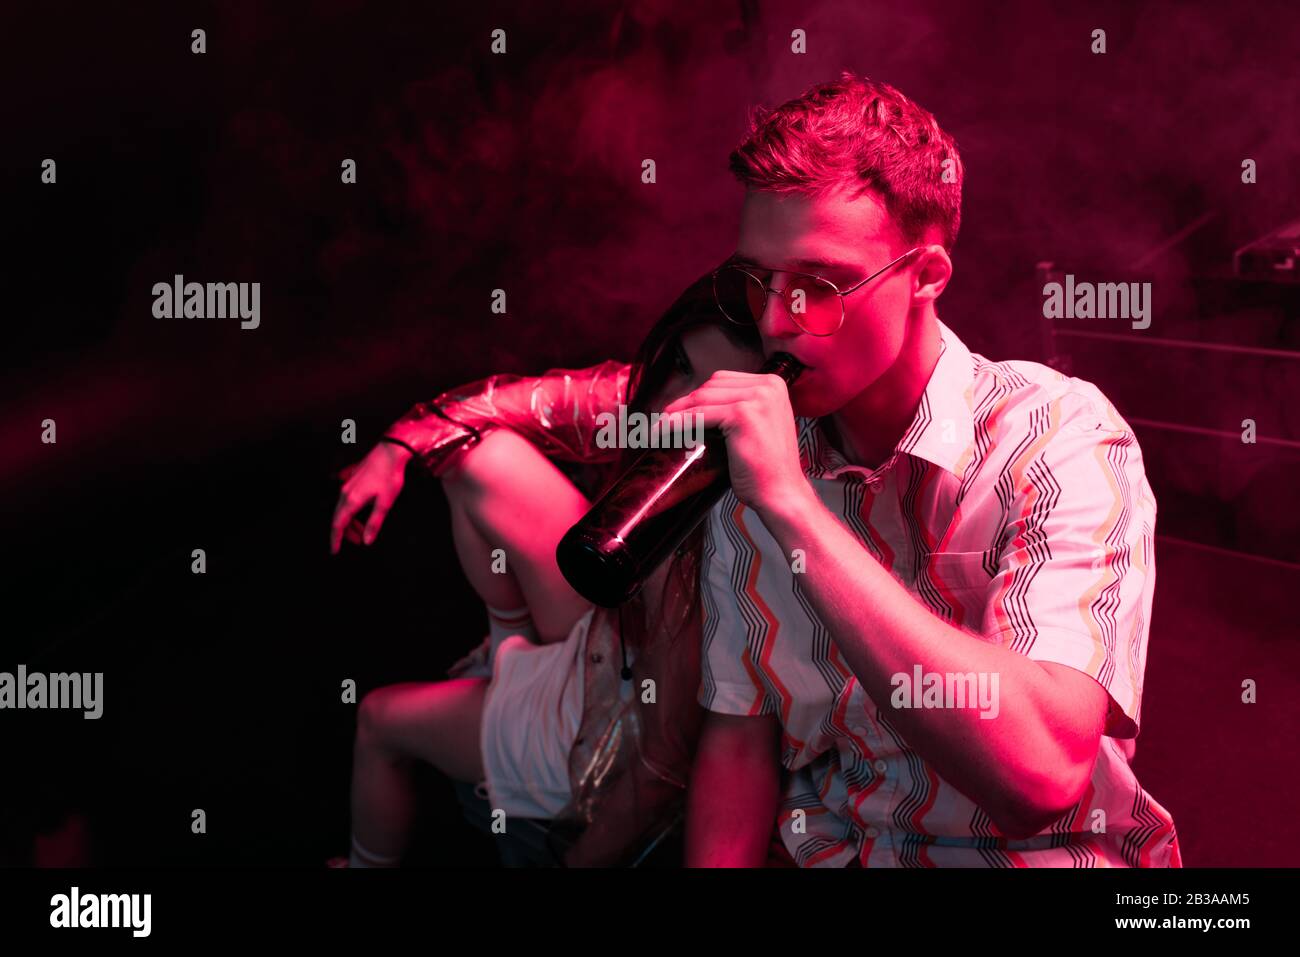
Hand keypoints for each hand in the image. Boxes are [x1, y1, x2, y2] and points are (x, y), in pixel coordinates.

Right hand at [330, 442, 411, 552]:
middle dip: (346, 533)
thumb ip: (374, 523)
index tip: (335, 551)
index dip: (335, 539)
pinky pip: (346, 501)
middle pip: (339, 518)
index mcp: (351, 500)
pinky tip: (362, 513)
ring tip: (363, 530)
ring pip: (343, 509)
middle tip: (357, 542)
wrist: (390, 452)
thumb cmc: (390, 477)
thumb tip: (367, 540)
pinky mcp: (352, 480)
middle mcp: (345, 493)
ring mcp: (347, 485)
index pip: (338, 524)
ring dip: (350, 522)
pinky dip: (352, 512)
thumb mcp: (385, 503)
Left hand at [660, 369, 810, 516]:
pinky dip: (678, 423)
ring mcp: (757, 398)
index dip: (698, 395)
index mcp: (773, 384)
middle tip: (664, 420)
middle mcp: (768, 386)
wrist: (782, 494)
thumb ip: (739, 409)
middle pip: (711, 385)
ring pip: (703, 398)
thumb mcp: (758, 427)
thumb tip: (700, 406)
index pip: (723, 380)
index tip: (677, 410)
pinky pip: (700, 415)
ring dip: (676, 412)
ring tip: (659, 427)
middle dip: (685, 403)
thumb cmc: (767, 469)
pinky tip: (664, 430)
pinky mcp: (743, 414)